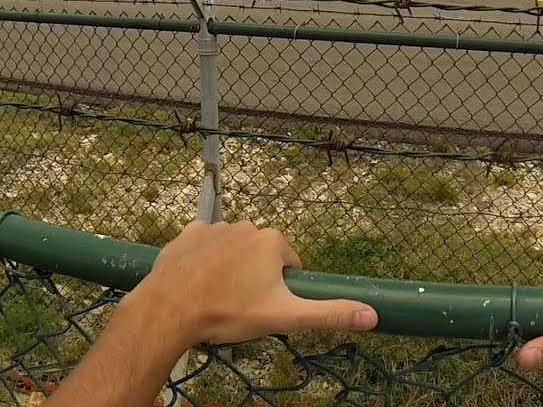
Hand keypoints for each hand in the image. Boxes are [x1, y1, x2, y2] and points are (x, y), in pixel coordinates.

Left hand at [132, 220, 378, 345]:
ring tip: (217, 297)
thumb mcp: (284, 317)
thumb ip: (329, 314)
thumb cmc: (228, 312)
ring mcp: (215, 227)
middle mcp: (247, 225)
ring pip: (234, 253)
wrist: (169, 308)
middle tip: (240, 306)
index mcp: (273, 241)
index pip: (290, 266)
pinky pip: (205, 247)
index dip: (281, 291)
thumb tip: (373, 316)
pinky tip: (197, 283)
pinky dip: (204, 262)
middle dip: (256, 280)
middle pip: (262, 258)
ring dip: (231, 271)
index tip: (264, 307)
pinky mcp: (188, 234)